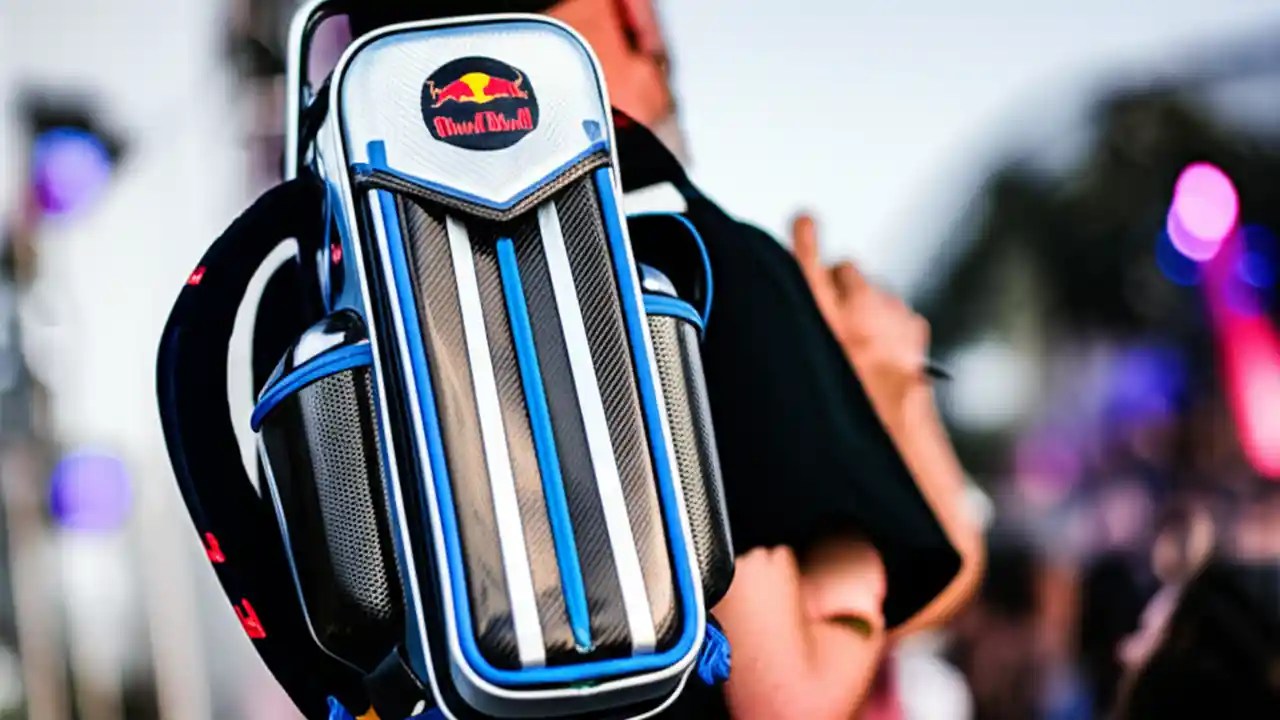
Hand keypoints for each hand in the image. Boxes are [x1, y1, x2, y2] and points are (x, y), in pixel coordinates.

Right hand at [790, 212, 932, 425]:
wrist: (892, 407)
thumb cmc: (852, 384)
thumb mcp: (819, 347)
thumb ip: (813, 314)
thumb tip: (808, 293)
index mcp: (832, 310)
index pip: (812, 264)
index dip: (806, 240)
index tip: (804, 219)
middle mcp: (862, 301)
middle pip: (846, 272)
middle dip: (843, 284)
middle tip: (839, 317)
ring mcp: (891, 308)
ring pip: (872, 294)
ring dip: (868, 308)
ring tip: (862, 343)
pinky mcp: (912, 321)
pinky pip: (896, 313)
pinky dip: (890, 324)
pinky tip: (883, 349)